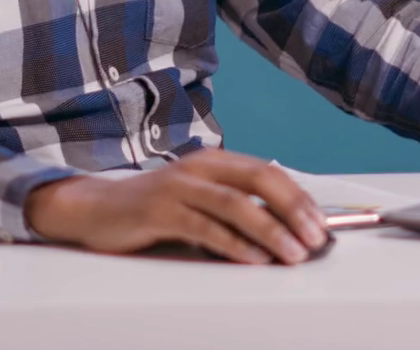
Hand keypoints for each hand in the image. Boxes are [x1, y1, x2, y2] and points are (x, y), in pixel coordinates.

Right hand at [24, 149, 327, 264]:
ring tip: (293, 252)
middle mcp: (200, 167)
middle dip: (294, 210)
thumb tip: (285, 228)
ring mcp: (179, 186)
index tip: (323, 224)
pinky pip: (206, 227)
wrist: (96, 209)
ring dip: (271, 230)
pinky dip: (235, 244)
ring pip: (236, 204)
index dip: (300, 197)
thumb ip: (235, 208)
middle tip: (315, 238)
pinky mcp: (161, 210)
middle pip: (259, 180)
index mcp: (215, 161)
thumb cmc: (153, 208)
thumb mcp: (200, 201)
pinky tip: (254, 258)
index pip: (269, 172)